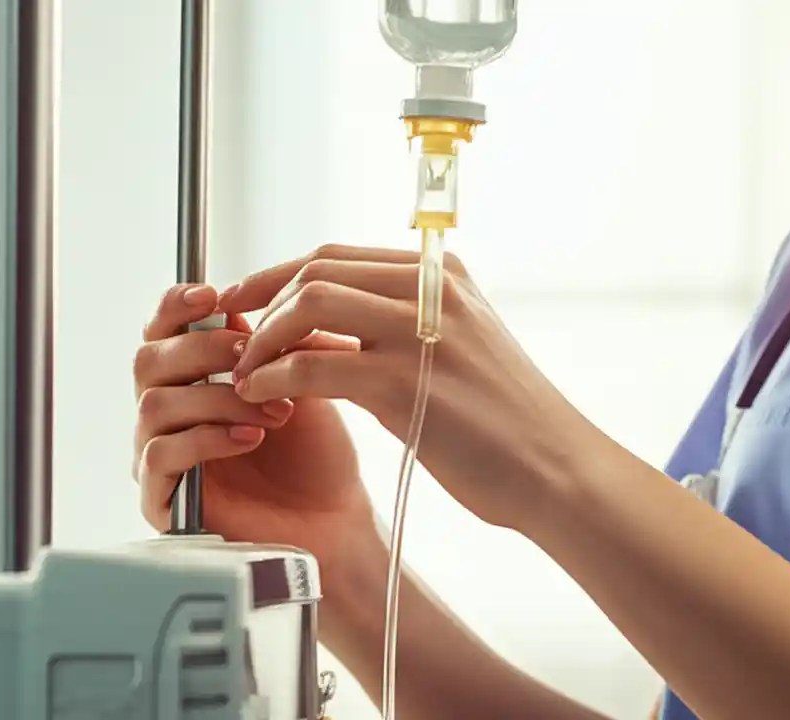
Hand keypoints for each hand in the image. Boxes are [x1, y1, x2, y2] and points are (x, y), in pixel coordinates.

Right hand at [132, 283, 377, 568]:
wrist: (334, 517)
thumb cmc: (316, 453)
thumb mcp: (303, 382)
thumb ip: (275, 340)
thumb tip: (251, 300)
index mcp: (194, 378)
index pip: (163, 329)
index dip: (177, 307)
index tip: (212, 297)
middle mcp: (168, 412)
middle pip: (148, 359)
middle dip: (203, 352)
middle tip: (252, 360)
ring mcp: (160, 456)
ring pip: (154, 404)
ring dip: (218, 399)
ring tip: (275, 413)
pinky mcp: (162, 501)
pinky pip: (158, 455)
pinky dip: (207, 439)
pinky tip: (251, 439)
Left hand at [221, 244, 601, 529]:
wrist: (556, 470)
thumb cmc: (506, 423)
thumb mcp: (454, 355)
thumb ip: (394, 333)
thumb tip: (317, 334)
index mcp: (444, 277)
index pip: (338, 255)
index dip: (277, 275)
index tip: (246, 302)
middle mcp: (433, 291)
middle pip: (317, 269)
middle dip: (260, 299)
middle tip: (233, 337)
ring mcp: (421, 333)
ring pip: (309, 303)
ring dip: (264, 338)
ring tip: (249, 373)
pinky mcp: (407, 384)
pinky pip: (315, 366)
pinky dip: (276, 378)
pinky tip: (266, 398)